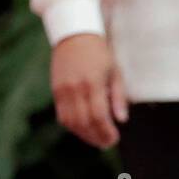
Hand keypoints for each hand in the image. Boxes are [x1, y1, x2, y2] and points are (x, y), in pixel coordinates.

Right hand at [50, 33, 128, 148]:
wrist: (74, 36)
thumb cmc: (100, 53)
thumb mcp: (115, 71)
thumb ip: (118, 97)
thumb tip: (122, 120)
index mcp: (93, 83)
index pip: (98, 115)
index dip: (106, 131)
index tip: (114, 138)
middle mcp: (75, 88)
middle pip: (84, 122)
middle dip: (96, 136)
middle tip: (107, 143)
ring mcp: (63, 90)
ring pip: (71, 122)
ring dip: (84, 135)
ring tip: (97, 139)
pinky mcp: (56, 91)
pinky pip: (62, 116)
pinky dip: (73, 126)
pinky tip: (84, 129)